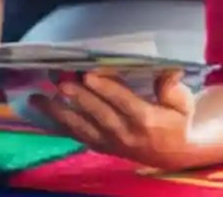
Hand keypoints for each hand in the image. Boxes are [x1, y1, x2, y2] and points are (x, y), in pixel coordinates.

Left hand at [30, 70, 195, 169]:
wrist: (174, 153)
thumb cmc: (177, 120)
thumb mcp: (183, 103)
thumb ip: (173, 88)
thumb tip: (170, 70)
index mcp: (147, 120)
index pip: (124, 103)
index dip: (107, 89)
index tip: (90, 74)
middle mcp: (126, 134)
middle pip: (99, 115)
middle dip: (79, 97)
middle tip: (60, 81)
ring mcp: (110, 143)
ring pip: (82, 127)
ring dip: (59, 112)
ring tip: (38, 97)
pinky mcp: (100, 146)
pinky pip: (76, 135)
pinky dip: (57, 124)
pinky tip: (40, 111)